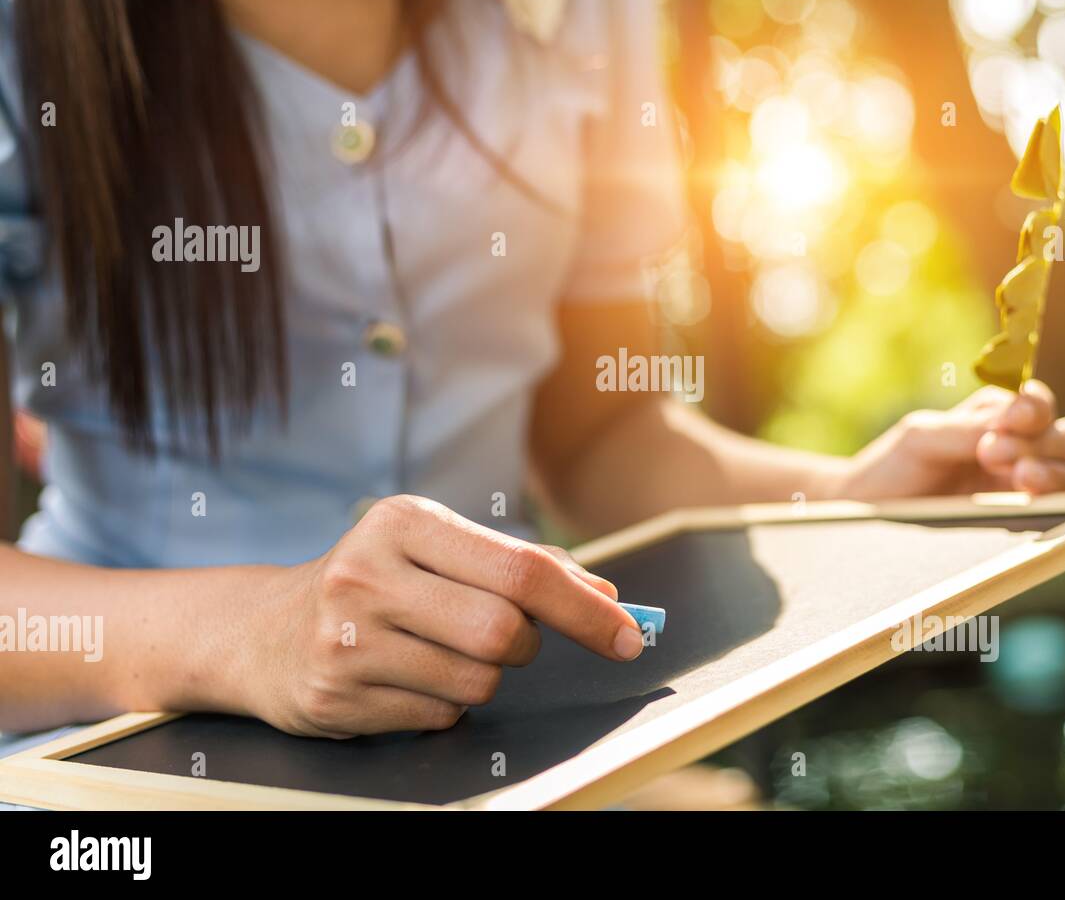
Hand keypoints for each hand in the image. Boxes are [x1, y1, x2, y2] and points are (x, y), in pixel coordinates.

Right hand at [240, 495, 643, 737]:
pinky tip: (404, 678)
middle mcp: (367, 575)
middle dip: (526, 645)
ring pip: (478, 683)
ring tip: (436, 651)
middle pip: (504, 633)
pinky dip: (443, 705)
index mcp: (403, 521)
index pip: (521, 569)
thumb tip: (608, 597)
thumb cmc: (376, 582)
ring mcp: (345, 640)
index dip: (586, 607)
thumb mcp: (437, 550)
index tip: (629, 635)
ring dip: (483, 678)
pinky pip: (439, 717)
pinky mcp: (335, 698)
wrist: (260, 631)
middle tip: (506, 638)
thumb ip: (521, 566)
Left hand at [839, 379, 1064, 498]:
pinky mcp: (1021, 525)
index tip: (1002, 425)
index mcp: (997, 418)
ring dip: (1059, 476)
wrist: (869, 514)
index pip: (1039, 405)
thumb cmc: (893, 467)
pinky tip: (1032, 509)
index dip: (1033, 410)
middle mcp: (1020, 450)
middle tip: (994, 455)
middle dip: (1046, 445)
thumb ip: (966, 427)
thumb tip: (1012, 422)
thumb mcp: (922, 438)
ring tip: (1022, 480)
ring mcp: (1023, 490)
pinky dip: (1060, 510)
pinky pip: (1061, 517)